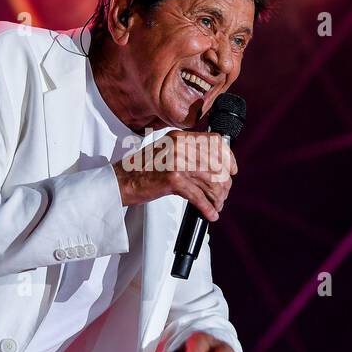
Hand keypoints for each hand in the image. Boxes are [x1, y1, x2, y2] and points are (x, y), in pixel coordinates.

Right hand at [113, 130, 236, 221]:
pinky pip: (198, 196)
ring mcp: (176, 162)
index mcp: (179, 137)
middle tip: (221, 195)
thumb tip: (215, 167)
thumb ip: (188, 155)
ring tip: (216, 206)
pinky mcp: (172, 180)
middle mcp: (180, 146)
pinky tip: (210, 214)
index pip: (215, 142)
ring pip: (210, 181)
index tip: (232, 171)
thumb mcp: (167, 154)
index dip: (228, 157)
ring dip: (217, 198)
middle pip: (217, 164)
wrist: (119, 181)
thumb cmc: (141, 171)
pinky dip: (207, 208)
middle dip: (223, 184)